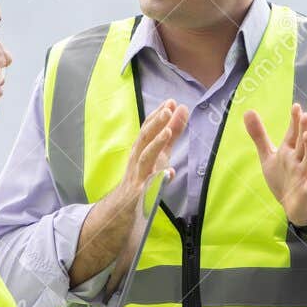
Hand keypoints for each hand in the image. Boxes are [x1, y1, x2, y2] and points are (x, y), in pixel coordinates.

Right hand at [112, 98, 186, 219]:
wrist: (125, 205)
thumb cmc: (145, 174)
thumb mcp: (160, 152)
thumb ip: (172, 133)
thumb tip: (182, 109)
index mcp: (142, 147)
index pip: (148, 128)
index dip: (158, 114)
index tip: (170, 102)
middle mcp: (137, 158)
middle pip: (144, 138)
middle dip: (156, 123)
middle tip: (168, 109)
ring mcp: (138, 175)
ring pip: (145, 157)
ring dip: (156, 144)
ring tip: (168, 132)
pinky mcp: (140, 193)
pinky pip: (149, 186)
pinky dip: (158, 179)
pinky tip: (170, 173)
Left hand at [243, 103, 306, 226]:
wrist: (293, 206)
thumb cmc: (283, 178)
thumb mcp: (268, 156)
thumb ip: (259, 135)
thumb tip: (248, 110)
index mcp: (290, 151)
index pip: (293, 133)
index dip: (295, 120)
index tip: (296, 106)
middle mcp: (299, 160)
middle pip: (303, 143)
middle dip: (304, 129)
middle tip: (305, 116)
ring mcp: (304, 175)